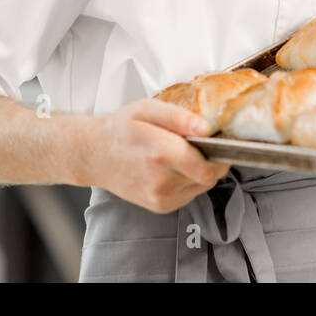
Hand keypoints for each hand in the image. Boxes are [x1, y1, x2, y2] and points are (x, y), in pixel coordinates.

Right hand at [82, 99, 231, 213]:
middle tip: (202, 146)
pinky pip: (189, 194)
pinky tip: (174, 168)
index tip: (219, 142)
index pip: (209, 165)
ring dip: (201, 173)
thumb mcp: (148, 109)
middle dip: (213, 162)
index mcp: (162, 154)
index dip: (221, 154)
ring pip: (201, 187)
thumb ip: (179, 117)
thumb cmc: (120, 129)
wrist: (94, 155)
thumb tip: (206, 129)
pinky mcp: (160, 207)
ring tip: (182, 156)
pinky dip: (189, 182)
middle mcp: (163, 181)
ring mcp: (161, 198)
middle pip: (209, 177)